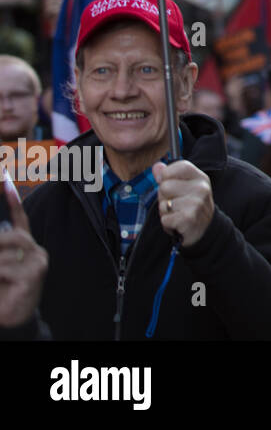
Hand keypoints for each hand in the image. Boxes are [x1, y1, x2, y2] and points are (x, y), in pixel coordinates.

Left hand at [0, 179, 46, 328]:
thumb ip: (1, 250)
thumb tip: (0, 234)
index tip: (5, 180)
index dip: (12, 200)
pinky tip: (0, 284)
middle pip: (12, 236)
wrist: (12, 319)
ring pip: (6, 253)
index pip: (21, 218)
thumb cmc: (3, 291)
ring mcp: (37, 263)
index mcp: (26, 247)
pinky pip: (6, 268)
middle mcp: (36, 251)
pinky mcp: (33, 276)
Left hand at [152, 160, 214, 245]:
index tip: (172, 184)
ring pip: (163, 204)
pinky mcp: (189, 218)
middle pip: (164, 186)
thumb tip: (156, 166)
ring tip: (178, 214)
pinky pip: (164, 219)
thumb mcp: (183, 187)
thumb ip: (168, 175)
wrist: (205, 230)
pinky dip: (167, 224)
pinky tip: (178, 223)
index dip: (166, 176)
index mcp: (200, 177)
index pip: (176, 168)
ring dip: (166, 212)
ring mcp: (196, 203)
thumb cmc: (190, 206)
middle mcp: (201, 188)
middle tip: (177, 204)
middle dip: (164, 197)